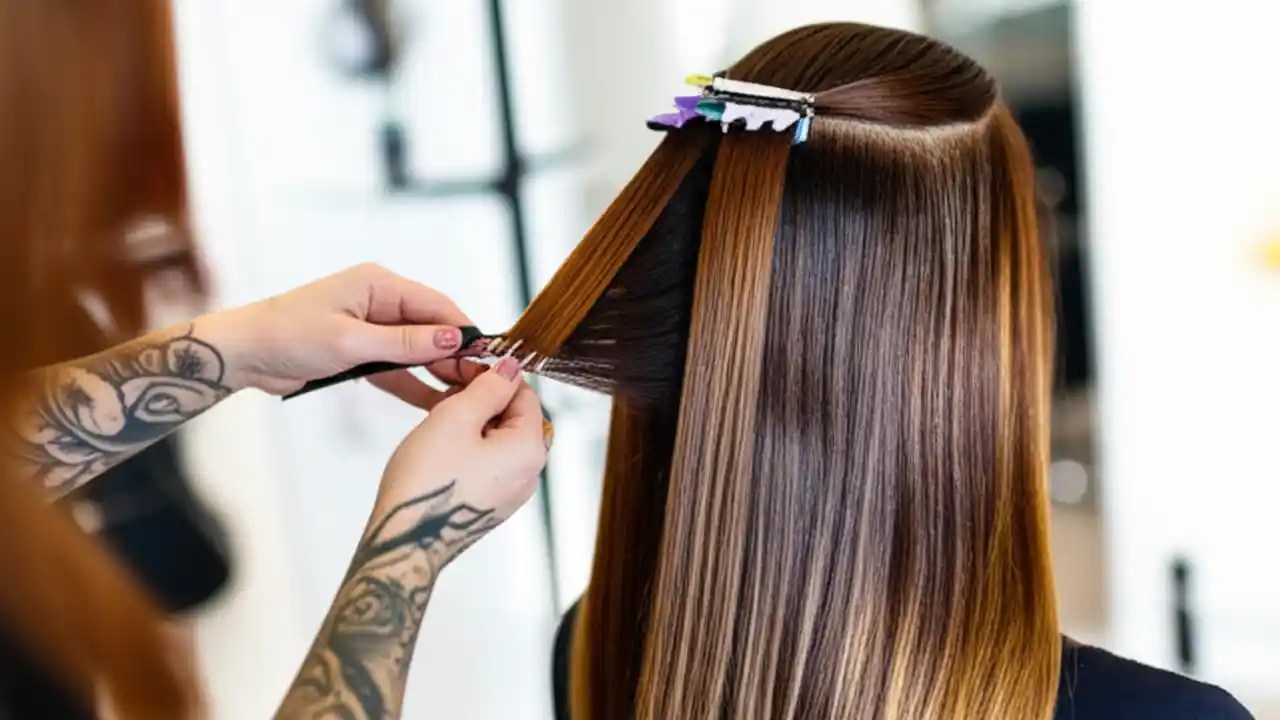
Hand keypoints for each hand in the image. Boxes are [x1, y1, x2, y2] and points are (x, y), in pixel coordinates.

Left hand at [199, 263, 477, 399]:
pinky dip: (415, 385)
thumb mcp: (352, 341)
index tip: (489, 356)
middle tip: (481, 384)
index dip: (464, 330)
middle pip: (432, 328)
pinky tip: (437, 404)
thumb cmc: (288, 335)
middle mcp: (380, 302)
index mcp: (379, 284)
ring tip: (466, 396)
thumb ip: (406, 342)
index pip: (437, 305)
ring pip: (418, 351)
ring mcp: (372, 328)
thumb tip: (455, 338)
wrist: (244, 354)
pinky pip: (398, 369)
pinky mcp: (362, 354)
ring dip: (439, 372)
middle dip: (456, 355)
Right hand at [274, 357, 547, 719]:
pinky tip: (436, 436)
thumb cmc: (427, 482)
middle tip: (443, 383)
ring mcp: (509, 490)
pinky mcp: (489, 502)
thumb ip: (488, 388)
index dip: (491, 372)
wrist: (403, 543)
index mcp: (530, 449)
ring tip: (434, 410)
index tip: (459, 364)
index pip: (523, 393)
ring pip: (496, 436)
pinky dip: (465, 441)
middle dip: (479, 393)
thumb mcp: (456, 418)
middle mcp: (529, 472)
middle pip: (512, 415)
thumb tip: (510, 367)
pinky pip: (485, 460)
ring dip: (469, 416)